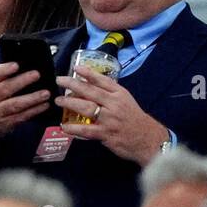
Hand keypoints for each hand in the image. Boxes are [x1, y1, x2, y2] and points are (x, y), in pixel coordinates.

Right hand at [0, 61, 52, 144]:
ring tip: (46, 93)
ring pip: (15, 104)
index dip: (4, 70)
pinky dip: (34, 111)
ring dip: (32, 98)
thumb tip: (24, 65)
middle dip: (22, 81)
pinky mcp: (4, 123)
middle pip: (5, 89)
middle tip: (36, 74)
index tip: (16, 65)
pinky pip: (21, 116)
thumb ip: (1, 75)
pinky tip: (44, 105)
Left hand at [57, 66, 171, 164]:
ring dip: (70, 103)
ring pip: (86, 108)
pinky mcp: (106, 134)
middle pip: (91, 92)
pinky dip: (73, 128)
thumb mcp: (125, 101)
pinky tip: (64, 126)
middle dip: (73, 84)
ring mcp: (110, 119)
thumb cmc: (134, 119)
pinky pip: (86, 130)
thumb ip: (109, 94)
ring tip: (58, 101)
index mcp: (120, 94)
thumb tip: (88, 86)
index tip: (76, 67)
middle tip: (59, 80)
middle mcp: (115, 104)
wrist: (148, 139)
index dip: (89, 73)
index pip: (103, 81)